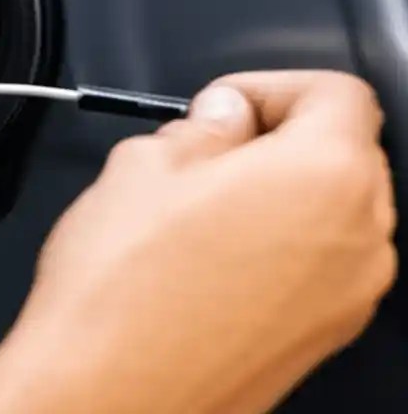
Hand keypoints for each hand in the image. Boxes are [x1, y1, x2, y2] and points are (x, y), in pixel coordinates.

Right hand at [0, 71, 396, 412]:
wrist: (111, 392)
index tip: (221, 108)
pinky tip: (202, 261)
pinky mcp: (322, 336)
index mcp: (326, 174)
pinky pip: (315, 267)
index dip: (269, 87)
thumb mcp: (140, 166)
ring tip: (193, 215)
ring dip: (274, 198)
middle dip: (274, 142)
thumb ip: (198, 129)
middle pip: (342, 153)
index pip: (338, 91)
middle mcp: (359, 237)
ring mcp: (348, 296)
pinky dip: (273, 250)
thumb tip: (219, 122)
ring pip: (329, 213)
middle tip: (201, 155)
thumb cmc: (123, 291)